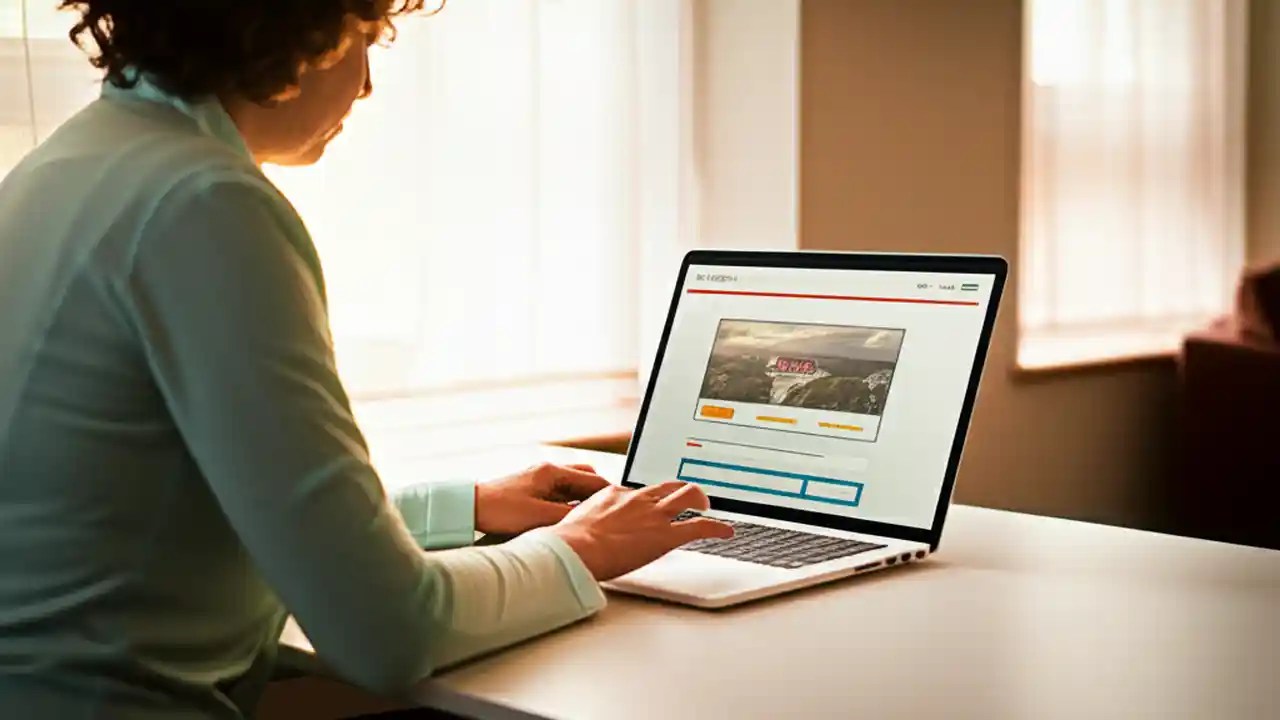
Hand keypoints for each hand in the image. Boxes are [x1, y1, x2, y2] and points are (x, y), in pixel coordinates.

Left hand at [474, 463, 609, 535]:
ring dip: (584, 500)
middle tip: (612, 512)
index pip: (594, 480)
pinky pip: (560, 493)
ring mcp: (539, 478)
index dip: (611, 495)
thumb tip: (592, 520)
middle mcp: (548, 471)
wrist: (469, 508)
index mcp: (553, 472)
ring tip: (593, 519)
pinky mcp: (530, 489)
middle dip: (600, 494)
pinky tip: (571, 519)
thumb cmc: (500, 510)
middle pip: (586, 478)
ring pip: (573, 486)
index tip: (624, 507)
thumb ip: (568, 517)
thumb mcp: (539, 517)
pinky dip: (570, 503)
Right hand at [551, 482, 734, 580]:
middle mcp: (637, 499)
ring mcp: (654, 515)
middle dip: (679, 489)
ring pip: (687, 496)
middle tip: (687, 495)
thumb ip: (583, 523)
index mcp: (614, 494)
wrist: (575, 549)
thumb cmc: (568, 542)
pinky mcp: (666, 535)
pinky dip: (716, 528)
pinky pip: (699, 526)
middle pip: (666, 485)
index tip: (648, 504)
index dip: (646, 499)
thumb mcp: (572, 523)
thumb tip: (573, 533)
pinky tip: (726, 531)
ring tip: (708, 505)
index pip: (636, 491)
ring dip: (700, 499)